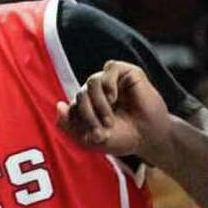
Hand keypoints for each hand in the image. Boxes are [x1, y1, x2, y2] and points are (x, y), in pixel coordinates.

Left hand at [58, 60, 174, 163]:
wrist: (149, 137)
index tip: (94, 137)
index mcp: (88, 105)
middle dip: (88, 115)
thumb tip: (58, 105)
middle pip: (81, 94)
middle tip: (102, 130)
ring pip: (92, 81)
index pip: (72, 105)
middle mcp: (98, 91)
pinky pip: (110, 67)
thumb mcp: (90, 139)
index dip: (78, 122)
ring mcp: (112, 81)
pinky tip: (114, 97)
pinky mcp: (128, 73)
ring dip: (98, 104)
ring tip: (109, 119)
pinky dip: (108, 83)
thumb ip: (69, 126)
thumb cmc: (123, 138)